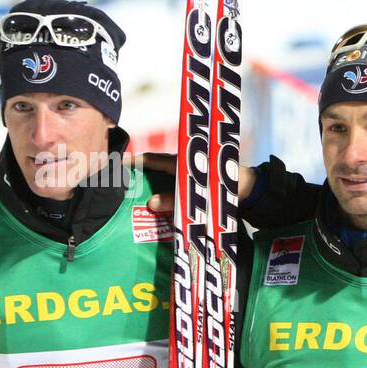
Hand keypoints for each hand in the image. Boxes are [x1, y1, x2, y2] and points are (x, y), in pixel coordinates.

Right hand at [127, 152, 256, 214]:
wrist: (251, 191)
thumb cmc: (226, 187)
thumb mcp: (199, 194)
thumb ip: (175, 199)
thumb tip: (150, 203)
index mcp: (181, 162)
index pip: (151, 159)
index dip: (133, 161)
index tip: (116, 164)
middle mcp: (183, 166)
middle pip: (155, 169)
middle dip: (139, 176)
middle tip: (121, 187)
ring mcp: (190, 176)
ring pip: (165, 179)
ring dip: (152, 187)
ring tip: (135, 200)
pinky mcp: (197, 186)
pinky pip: (176, 188)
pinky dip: (166, 195)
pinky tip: (159, 208)